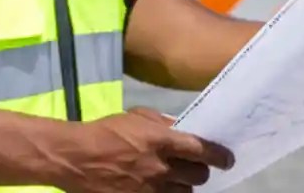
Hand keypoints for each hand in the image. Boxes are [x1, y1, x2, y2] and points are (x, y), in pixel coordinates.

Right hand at [55, 107, 234, 192]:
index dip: (220, 156)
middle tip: (195, 167)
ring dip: (184, 186)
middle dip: (200, 171)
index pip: (202, 150)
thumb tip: (182, 129)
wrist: (76, 157)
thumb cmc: (106, 131)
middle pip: (198, 176)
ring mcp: (151, 190)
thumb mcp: (136, 117)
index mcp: (161, 141)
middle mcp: (160, 168)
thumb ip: (162, 123)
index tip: (227, 159)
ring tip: (176, 179)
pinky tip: (162, 190)